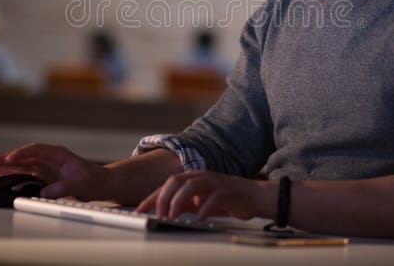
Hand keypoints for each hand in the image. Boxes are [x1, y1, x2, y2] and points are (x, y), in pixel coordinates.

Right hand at [0, 143, 110, 199]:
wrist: (102, 184)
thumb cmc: (94, 180)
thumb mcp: (81, 184)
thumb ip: (63, 188)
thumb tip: (44, 192)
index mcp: (58, 154)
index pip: (36, 150)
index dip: (22, 153)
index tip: (10, 159)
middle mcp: (50, 158)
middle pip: (24, 156)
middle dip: (5, 158)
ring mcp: (46, 167)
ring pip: (21, 164)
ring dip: (5, 165)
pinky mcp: (44, 176)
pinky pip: (25, 173)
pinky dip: (12, 173)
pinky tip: (0, 174)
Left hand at [135, 169, 275, 220]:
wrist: (255, 197)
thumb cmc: (227, 200)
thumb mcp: (201, 203)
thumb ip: (185, 205)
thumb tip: (167, 212)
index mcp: (192, 178)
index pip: (166, 186)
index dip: (151, 198)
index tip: (138, 211)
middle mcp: (201, 176)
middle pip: (175, 181)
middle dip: (162, 198)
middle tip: (157, 215)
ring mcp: (214, 182)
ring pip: (190, 185)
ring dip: (178, 201)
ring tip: (172, 216)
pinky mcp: (227, 190)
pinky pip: (212, 197)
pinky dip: (204, 207)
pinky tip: (199, 218)